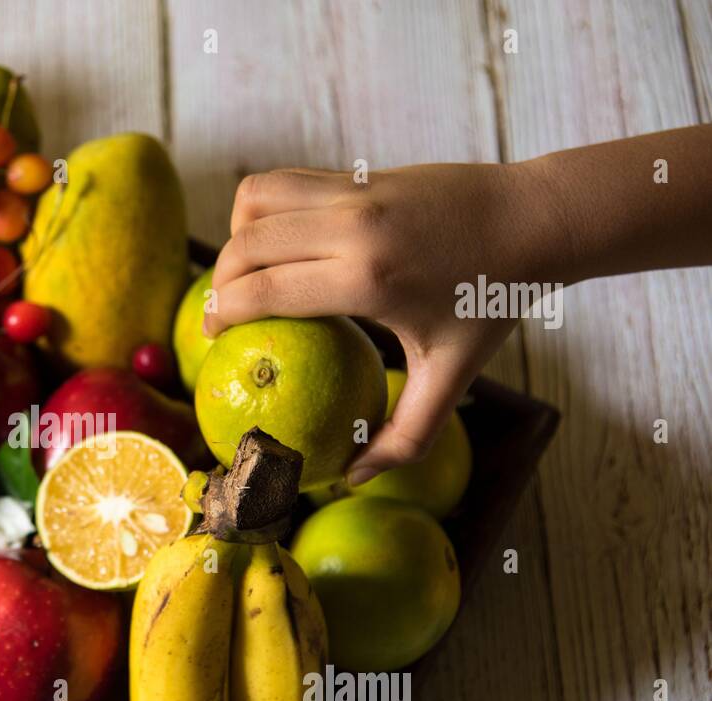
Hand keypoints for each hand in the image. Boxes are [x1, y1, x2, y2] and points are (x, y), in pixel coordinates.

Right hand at [209, 162, 549, 484]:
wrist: (535, 220)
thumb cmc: (492, 303)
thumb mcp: (453, 377)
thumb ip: (405, 435)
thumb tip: (354, 478)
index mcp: (367, 279)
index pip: (261, 289)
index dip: (220, 313)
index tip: (213, 337)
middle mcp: (352, 228)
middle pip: (246, 244)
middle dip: (217, 280)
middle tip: (220, 314)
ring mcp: (355, 192)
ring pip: (256, 198)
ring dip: (237, 235)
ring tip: (246, 271)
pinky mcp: (360, 174)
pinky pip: (286, 182)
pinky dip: (264, 209)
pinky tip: (280, 242)